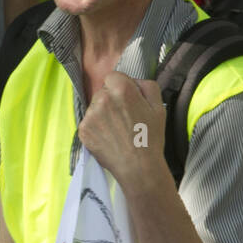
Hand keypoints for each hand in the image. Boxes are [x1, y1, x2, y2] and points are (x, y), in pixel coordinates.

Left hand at [77, 72, 167, 187]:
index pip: (113, 76)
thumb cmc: (151, 136)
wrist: (138, 166)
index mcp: (122, 90)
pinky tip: (109, 137)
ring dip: (103, 113)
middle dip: (112, 99)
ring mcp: (90, 115)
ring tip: (117, 129)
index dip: (122, 86)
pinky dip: (97, 127)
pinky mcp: (83, 130)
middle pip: (103, 91)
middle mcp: (102, 99)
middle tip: (125, 117)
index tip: (128, 99)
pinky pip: (89, 121)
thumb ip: (147, 86)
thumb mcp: (159, 107)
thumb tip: (135, 81)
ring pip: (95, 106)